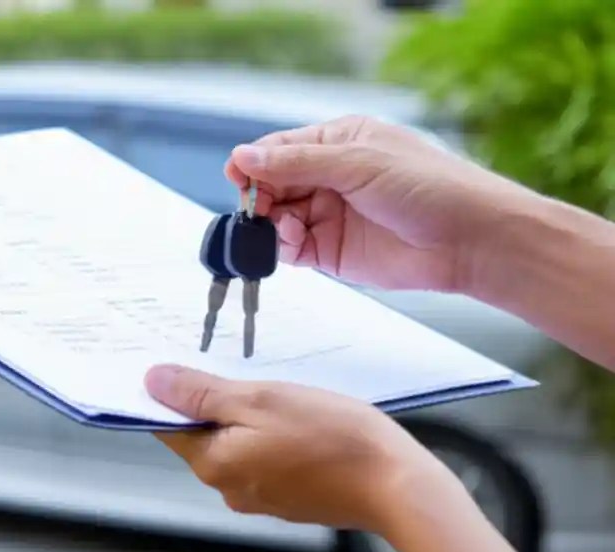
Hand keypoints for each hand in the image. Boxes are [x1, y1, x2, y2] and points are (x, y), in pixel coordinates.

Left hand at [144, 364, 456, 533]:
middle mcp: (229, 487)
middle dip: (215, 403)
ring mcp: (260, 496)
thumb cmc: (332, 438)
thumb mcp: (260, 399)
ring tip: (280, 396)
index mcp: (213, 463)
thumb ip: (202, 393)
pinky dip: (273, 438)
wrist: (396, 486)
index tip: (178, 367)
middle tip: (242, 372)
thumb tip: (152, 383)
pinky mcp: (289, 499)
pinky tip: (300, 422)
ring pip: (237, 446)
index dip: (168, 395)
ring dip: (248, 419)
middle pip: (202, 436)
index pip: (168, 426)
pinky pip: (265, 459)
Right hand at [226, 115, 538, 292]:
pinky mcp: (331, 251)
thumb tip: (243, 156)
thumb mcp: (357, 163)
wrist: (470, 239)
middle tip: (256, 208)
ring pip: (276, 218)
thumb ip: (296, 162)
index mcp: (337, 143)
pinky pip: (291, 248)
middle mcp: (329, 177)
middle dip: (258, 196)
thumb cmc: (429, 187)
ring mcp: (329, 215)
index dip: (253, 163)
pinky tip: (292, 243)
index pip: (278, 149)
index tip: (236, 177)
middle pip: (272, 185)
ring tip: (284, 229)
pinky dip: (282, 247)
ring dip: (269, 224)